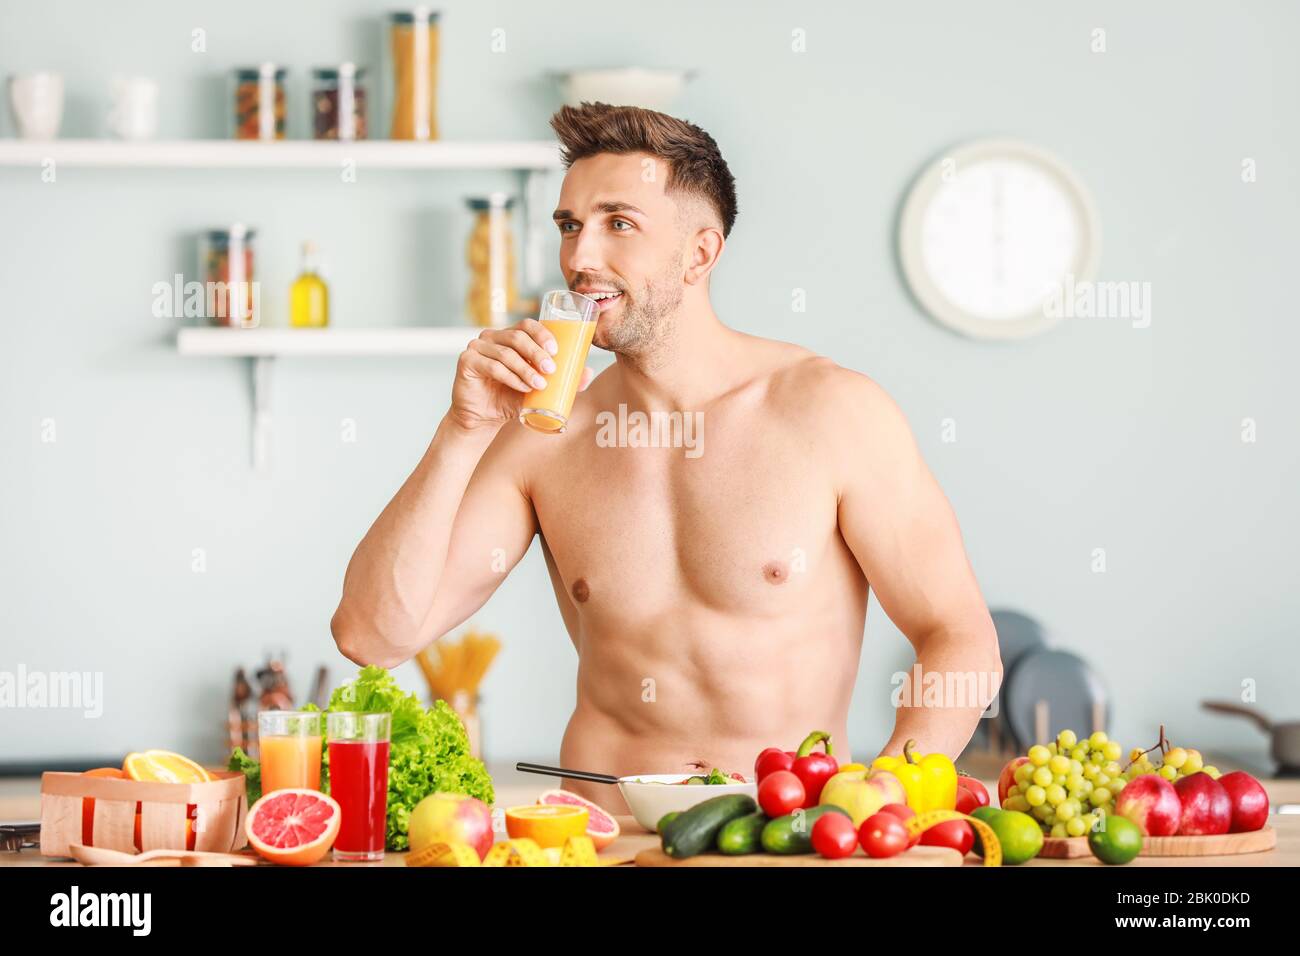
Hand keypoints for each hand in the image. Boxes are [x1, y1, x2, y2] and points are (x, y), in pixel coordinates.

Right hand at [449, 319, 593, 432]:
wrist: (483, 418)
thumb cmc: (510, 398)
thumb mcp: (538, 389)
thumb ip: (561, 381)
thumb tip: (589, 373)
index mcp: (509, 336)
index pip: (526, 325)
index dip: (542, 334)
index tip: (556, 351)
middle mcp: (491, 337)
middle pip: (517, 336)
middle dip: (537, 353)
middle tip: (551, 369)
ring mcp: (477, 347)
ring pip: (506, 353)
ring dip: (525, 369)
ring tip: (539, 384)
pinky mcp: (466, 361)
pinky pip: (492, 366)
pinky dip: (510, 377)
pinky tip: (522, 388)